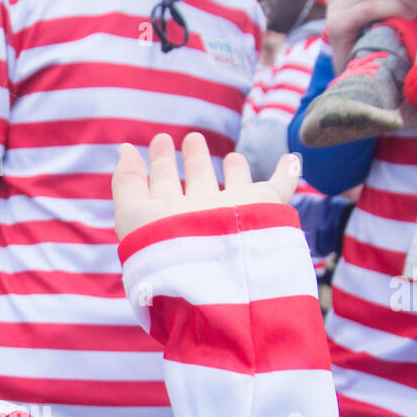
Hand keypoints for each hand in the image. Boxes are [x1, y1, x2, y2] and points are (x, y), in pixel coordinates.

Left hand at [112, 133, 299, 241]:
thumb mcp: (133, 212)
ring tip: (233, 157)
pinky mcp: (265, 212)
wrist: (208, 279)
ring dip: (235, 169)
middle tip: (193, 137)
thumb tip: (125, 149)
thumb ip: (126, 181)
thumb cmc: (164, 249)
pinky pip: (279, 189)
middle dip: (195, 158)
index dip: (161, 161)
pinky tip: (290, 159)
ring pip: (235, 187)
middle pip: (199, 182)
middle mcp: (202, 217)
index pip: (164, 183)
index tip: (160, 140)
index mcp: (171, 217)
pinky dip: (287, 173)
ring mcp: (234, 215)